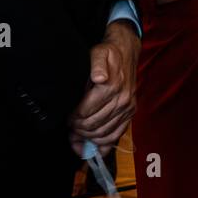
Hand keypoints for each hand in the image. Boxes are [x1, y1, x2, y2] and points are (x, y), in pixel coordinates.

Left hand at [68, 20, 138, 155]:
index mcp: (112, 87)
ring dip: (88, 138)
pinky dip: (103, 144)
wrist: (126, 52)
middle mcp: (122, 100)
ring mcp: (128, 109)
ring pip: (104, 133)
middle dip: (78, 129)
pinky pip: (116, 135)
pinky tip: (91, 145)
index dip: (73, 118)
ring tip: (76, 136)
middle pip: (94, 125)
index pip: (86, 112)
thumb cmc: (108, 53)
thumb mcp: (99, 53)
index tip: (67, 116)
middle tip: (69, 126)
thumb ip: (97, 64)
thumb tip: (99, 77)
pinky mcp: (130, 114)